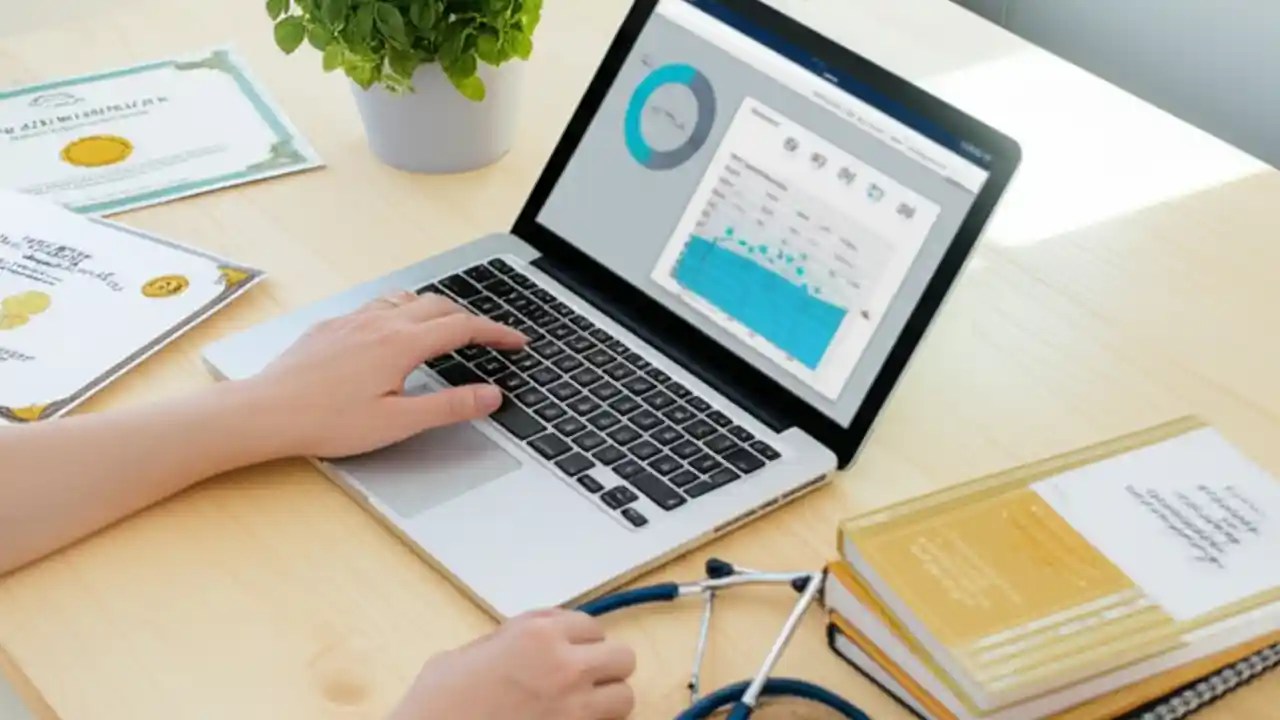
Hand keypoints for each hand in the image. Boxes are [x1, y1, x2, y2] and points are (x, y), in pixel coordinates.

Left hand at [245, 290, 526, 458]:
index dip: (497, 333)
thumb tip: (490, 395)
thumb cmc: (327, 421)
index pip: (464, 327)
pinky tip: (395, 332)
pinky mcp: (332, 326)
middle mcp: (380, 322)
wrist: (266, 412)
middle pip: (440, 305)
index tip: (517, 340)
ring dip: (436, 309)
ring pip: (408, 299)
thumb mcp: (399, 422)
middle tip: (489, 338)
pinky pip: (378, 305)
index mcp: (402, 343)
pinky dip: (403, 311)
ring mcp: (353, 319)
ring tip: (448, 329)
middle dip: (472, 318)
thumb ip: (450, 406)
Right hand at [391, 609, 636, 719]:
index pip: (593, 626)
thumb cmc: (439, 701)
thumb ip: (513, 638)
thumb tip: (536, 639)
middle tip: (584, 679)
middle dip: (605, 668)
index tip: (571, 651)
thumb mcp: (472, 651)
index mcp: (538, 634)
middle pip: (622, 658)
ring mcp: (574, 709)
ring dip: (607, 701)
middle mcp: (565, 667)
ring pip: (624, 698)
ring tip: (583, 707)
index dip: (581, 641)